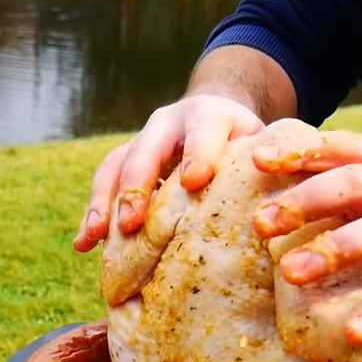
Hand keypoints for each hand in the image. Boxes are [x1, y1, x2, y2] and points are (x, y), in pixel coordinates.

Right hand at [73, 94, 263, 251]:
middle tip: (133, 222)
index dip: (198, 154)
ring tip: (94, 238)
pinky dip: (94, 215)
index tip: (194, 182)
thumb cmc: (247, 144)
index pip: (202, 131)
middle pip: (147, 149)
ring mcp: (142, 141)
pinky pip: (105, 184)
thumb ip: (265, 166)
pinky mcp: (125, 162)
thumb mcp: (262, 145)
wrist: (217, 117)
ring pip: (116, 166)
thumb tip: (277, 209)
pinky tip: (84, 245)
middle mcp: (168, 123)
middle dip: (138, 186)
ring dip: (105, 203)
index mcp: (209, 116)